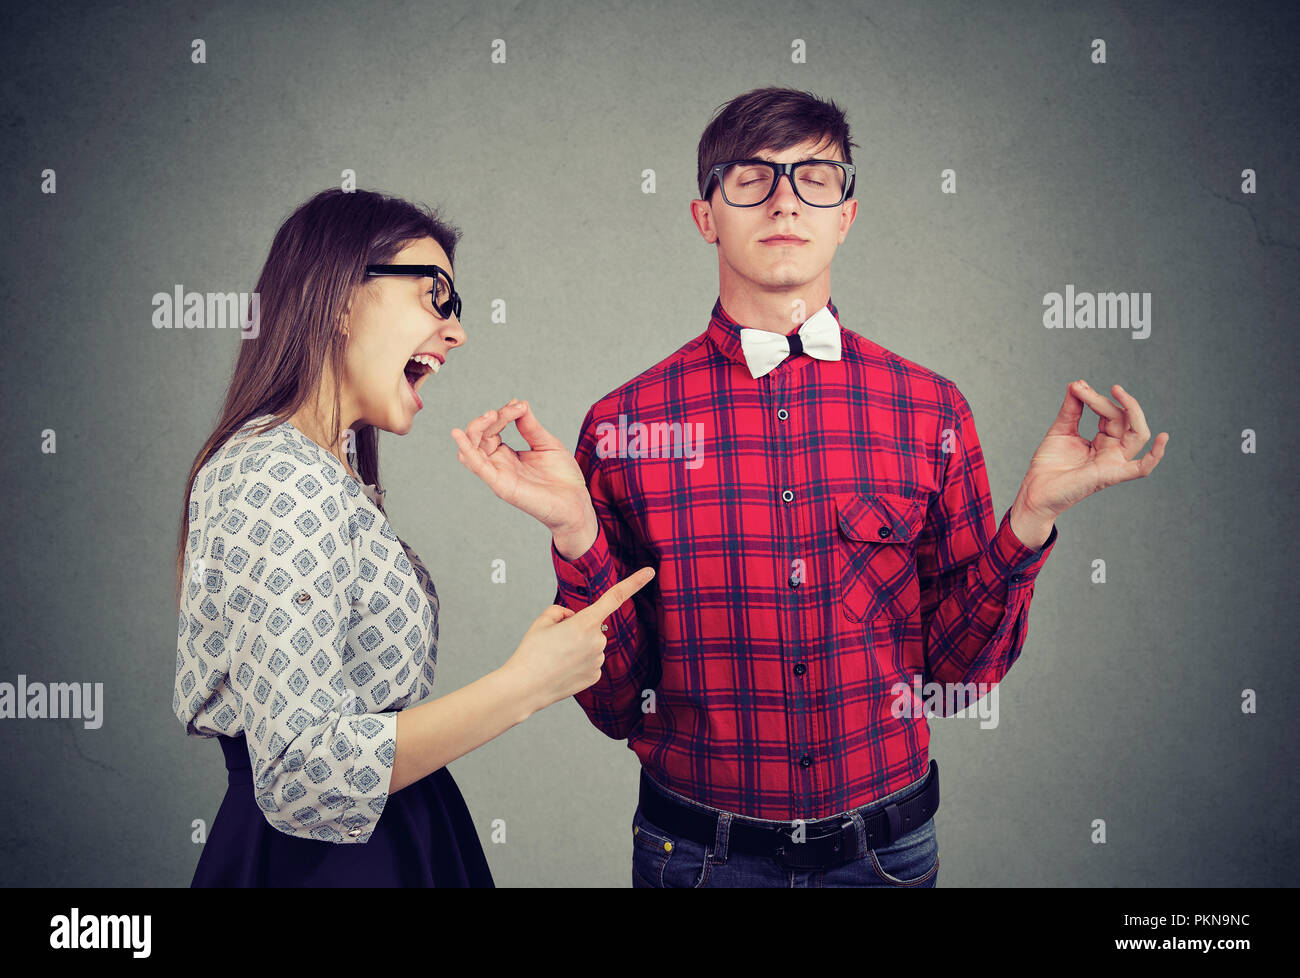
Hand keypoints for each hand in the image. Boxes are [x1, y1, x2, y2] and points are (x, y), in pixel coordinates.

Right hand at [451, 399, 597, 535]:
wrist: (577, 503)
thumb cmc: (563, 478)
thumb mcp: (547, 444)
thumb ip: (530, 426)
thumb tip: (518, 403)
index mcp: (507, 455)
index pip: (492, 429)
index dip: (503, 413)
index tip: (520, 406)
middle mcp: (498, 465)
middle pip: (477, 437)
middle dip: (488, 419)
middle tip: (511, 409)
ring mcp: (498, 475)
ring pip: (471, 450)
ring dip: (475, 429)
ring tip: (490, 415)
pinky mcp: (501, 485)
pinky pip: (478, 467)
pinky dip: (466, 450)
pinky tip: (459, 435)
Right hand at [505, 566, 655, 715]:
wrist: (524, 688)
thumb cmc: (531, 652)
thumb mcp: (542, 621)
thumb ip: (562, 611)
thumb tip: (574, 618)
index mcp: (584, 623)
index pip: (614, 598)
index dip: (634, 583)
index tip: (650, 572)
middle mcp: (597, 641)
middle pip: (592, 626)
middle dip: (577, 628)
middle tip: (555, 642)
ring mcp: (598, 661)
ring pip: (591, 645)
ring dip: (577, 647)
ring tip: (555, 657)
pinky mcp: (595, 676)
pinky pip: (590, 661)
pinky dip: (578, 663)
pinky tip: (563, 669)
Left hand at [1015, 380, 1169, 524]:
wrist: (1035, 491)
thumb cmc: (1049, 465)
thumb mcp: (1061, 430)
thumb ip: (1071, 408)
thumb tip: (1077, 383)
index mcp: (1104, 440)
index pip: (1111, 413)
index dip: (1096, 397)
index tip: (1077, 386)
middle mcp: (1113, 450)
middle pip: (1124, 419)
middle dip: (1104, 401)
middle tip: (1082, 389)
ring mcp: (1114, 462)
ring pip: (1138, 434)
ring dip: (1131, 410)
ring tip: (1117, 391)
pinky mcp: (1111, 475)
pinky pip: (1141, 468)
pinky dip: (1156, 455)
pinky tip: (1163, 438)